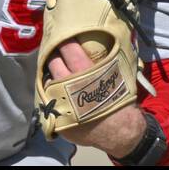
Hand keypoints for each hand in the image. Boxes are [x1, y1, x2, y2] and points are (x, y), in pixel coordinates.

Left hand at [46, 40, 145, 157]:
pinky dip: (51, 94)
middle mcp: (68, 88)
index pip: (68, 49)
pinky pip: (47, 101)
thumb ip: (100, 60)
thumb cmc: (120, 101)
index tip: (63, 37)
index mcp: (85, 75)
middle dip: (55, 55)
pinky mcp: (57, 120)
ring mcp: (61, 105)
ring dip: (51, 75)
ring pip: (47, 82)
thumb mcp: (115, 75)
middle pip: (53, 63)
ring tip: (57, 72)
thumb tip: (90, 44)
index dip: (65, 41)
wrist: (121, 132)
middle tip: (58, 52)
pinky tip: (57, 91)